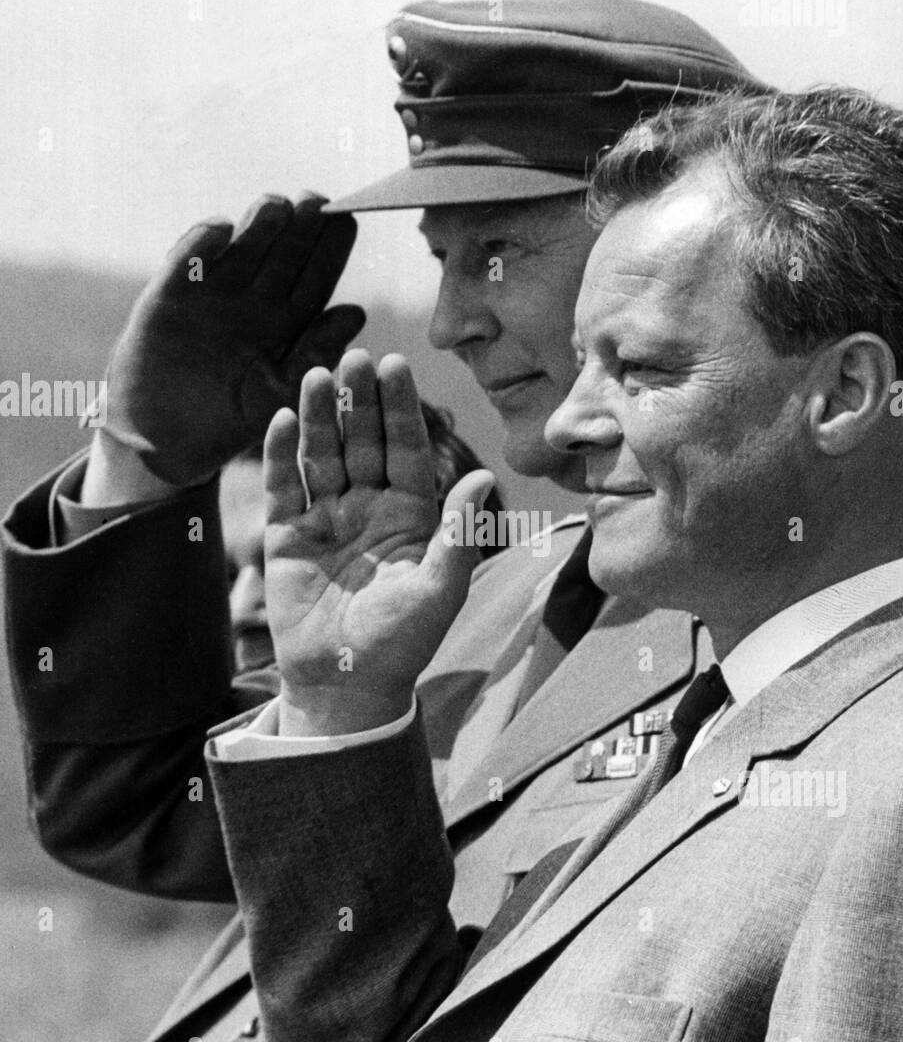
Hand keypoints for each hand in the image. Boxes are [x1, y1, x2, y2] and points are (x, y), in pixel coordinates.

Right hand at [101, 193, 365, 485]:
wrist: (167, 440)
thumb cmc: (232, 420)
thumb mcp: (282, 390)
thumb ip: (317, 351)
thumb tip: (357, 313)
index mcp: (289, 320)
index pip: (317, 275)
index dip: (332, 247)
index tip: (349, 220)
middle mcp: (255, 298)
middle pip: (283, 252)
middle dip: (300, 226)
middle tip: (317, 201)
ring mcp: (213, 292)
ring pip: (241, 248)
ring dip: (257, 225)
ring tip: (277, 206)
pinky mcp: (170, 295)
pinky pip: (187, 261)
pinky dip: (201, 243)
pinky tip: (222, 229)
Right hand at [263, 350, 493, 735]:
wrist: (346, 685)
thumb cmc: (403, 642)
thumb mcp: (438, 589)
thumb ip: (459, 533)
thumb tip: (484, 475)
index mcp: (412, 514)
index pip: (406, 449)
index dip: (401, 409)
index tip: (395, 365)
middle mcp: (369, 507)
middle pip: (363, 442)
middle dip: (359, 401)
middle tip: (355, 356)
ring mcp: (326, 518)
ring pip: (322, 455)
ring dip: (318, 416)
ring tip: (315, 374)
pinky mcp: (287, 537)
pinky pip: (284, 488)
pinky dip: (281, 456)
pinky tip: (279, 419)